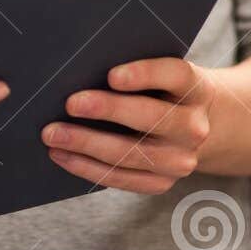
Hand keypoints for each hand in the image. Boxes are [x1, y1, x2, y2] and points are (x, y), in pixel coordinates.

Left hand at [42, 57, 214, 194]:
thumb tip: (84, 67)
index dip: (145, 74)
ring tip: (53, 134)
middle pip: (151, 117)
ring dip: (87, 144)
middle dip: (108, 110)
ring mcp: (181, 160)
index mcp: (197, 88)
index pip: (176, 75)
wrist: (197, 126)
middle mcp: (194, 126)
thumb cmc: (164, 90)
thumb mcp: (163, 74)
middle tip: (70, 103)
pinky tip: (62, 154)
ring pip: (131, 153)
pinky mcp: (162, 182)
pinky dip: (87, 167)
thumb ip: (136, 70)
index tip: (112, 75)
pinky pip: (121, 179)